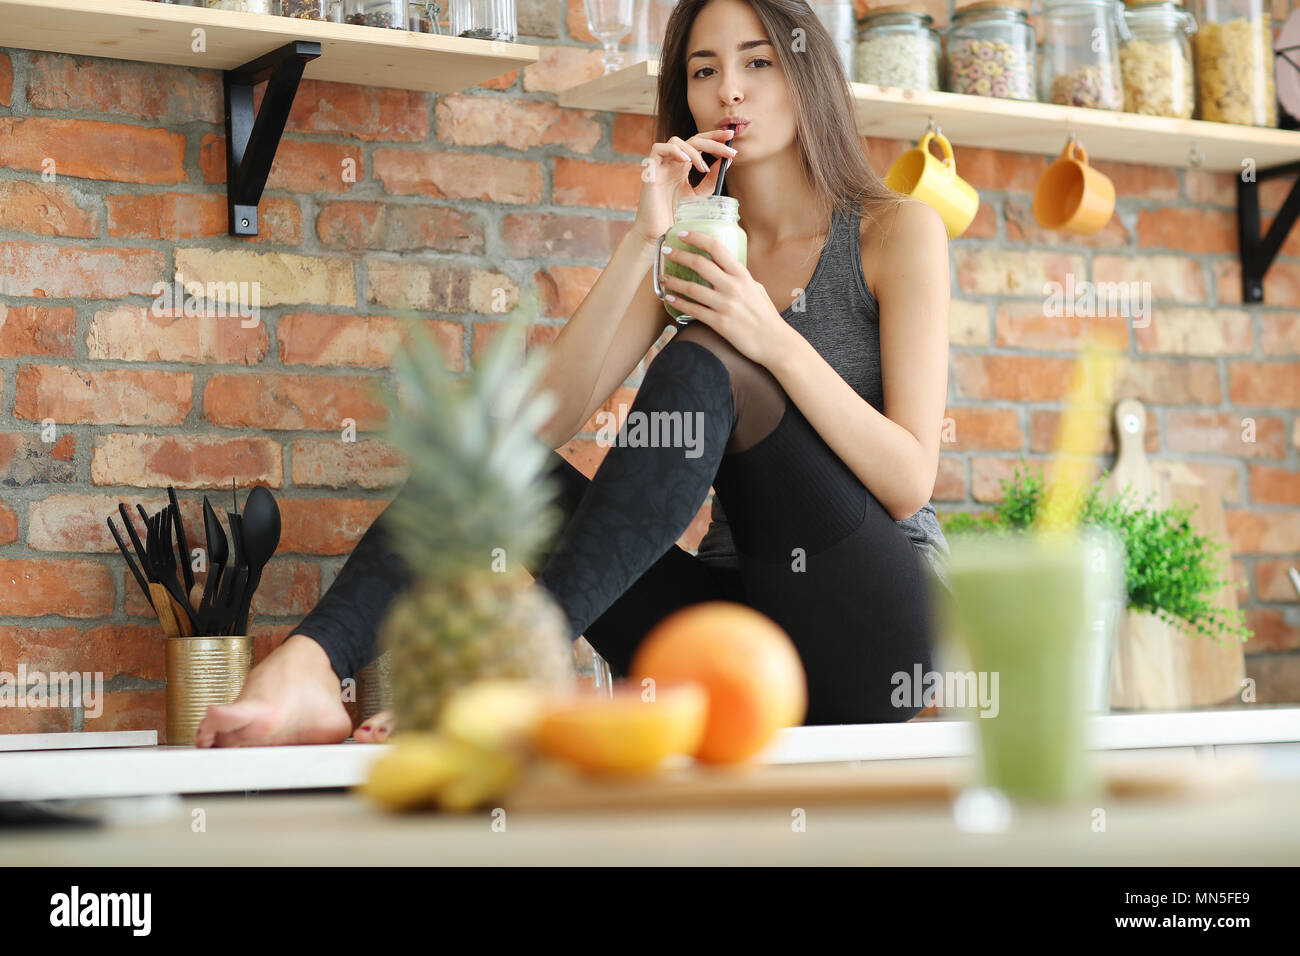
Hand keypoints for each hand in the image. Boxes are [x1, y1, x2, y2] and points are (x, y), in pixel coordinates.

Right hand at [633, 129, 737, 242]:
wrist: (660, 233)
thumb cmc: (677, 217)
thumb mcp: (700, 196)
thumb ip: (711, 179)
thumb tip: (726, 161)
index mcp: (682, 166)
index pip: (699, 144)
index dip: (714, 137)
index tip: (731, 135)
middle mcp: (671, 162)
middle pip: (692, 140)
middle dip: (713, 142)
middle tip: (729, 151)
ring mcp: (660, 165)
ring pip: (676, 141)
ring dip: (694, 151)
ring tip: (703, 168)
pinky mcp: (650, 170)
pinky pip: (659, 149)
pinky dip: (675, 151)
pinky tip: (686, 163)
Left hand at [659, 230, 791, 368]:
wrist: (774, 343)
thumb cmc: (766, 316)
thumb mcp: (757, 289)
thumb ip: (740, 279)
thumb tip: (727, 270)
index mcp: (743, 275)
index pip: (717, 248)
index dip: (697, 238)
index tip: (682, 233)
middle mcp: (733, 287)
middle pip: (700, 264)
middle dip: (679, 255)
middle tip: (666, 251)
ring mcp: (725, 305)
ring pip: (692, 288)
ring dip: (674, 281)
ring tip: (664, 278)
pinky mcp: (719, 323)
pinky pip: (693, 310)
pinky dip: (679, 303)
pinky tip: (670, 298)